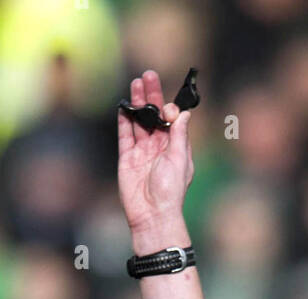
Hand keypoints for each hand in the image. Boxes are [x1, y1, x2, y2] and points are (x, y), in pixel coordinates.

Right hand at [117, 69, 194, 236]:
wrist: (152, 214)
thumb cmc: (170, 191)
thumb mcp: (180, 160)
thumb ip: (179, 135)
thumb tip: (183, 114)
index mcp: (174, 147)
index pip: (171, 120)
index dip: (169, 109)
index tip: (167, 105)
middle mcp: (158, 147)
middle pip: (154, 115)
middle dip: (151, 95)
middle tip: (149, 75)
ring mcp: (141, 152)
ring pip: (139, 121)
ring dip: (137, 103)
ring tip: (136, 83)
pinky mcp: (127, 158)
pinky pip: (125, 135)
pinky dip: (124, 120)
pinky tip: (124, 106)